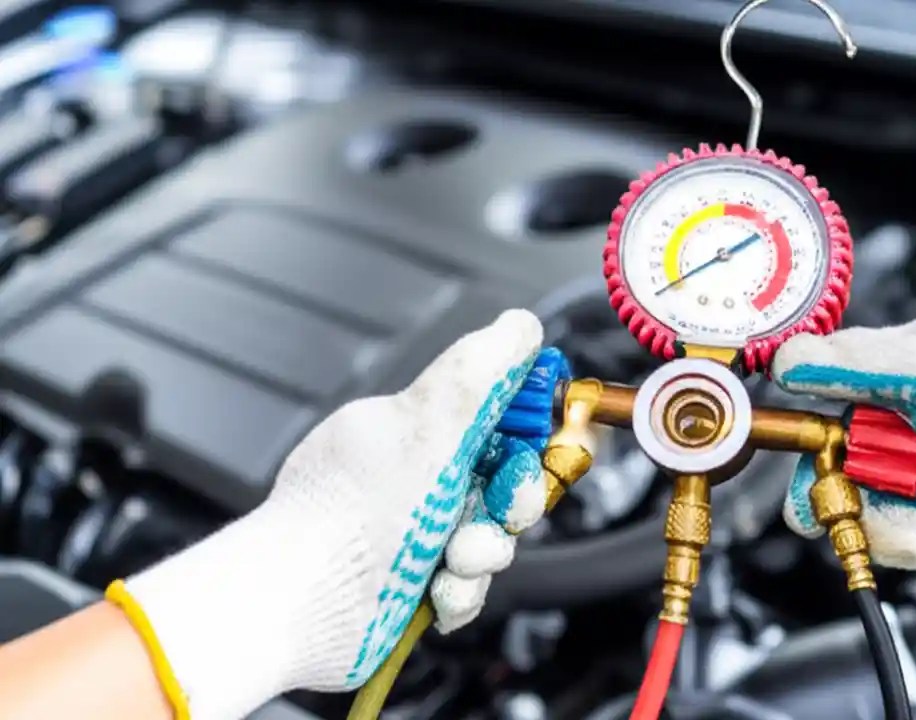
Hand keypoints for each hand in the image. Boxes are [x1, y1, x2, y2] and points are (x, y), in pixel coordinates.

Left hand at [108, 310, 547, 718]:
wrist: (301, 608)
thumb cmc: (351, 514)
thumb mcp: (428, 425)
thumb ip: (479, 373)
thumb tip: (520, 325)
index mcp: (408, 432)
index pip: (490, 419)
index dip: (526, 435)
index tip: (538, 446)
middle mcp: (408, 481)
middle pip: (501, 483)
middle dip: (512, 502)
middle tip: (504, 511)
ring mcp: (408, 538)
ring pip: (488, 539)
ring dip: (486, 553)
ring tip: (455, 561)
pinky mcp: (409, 591)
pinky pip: (465, 587)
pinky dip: (461, 593)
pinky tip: (437, 592)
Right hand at [772, 298, 915, 569]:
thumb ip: (851, 362)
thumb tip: (787, 361)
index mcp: (901, 371)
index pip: (832, 406)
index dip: (813, 442)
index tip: (805, 467)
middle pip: (849, 468)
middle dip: (845, 495)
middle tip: (843, 508)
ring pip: (881, 507)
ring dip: (889, 524)